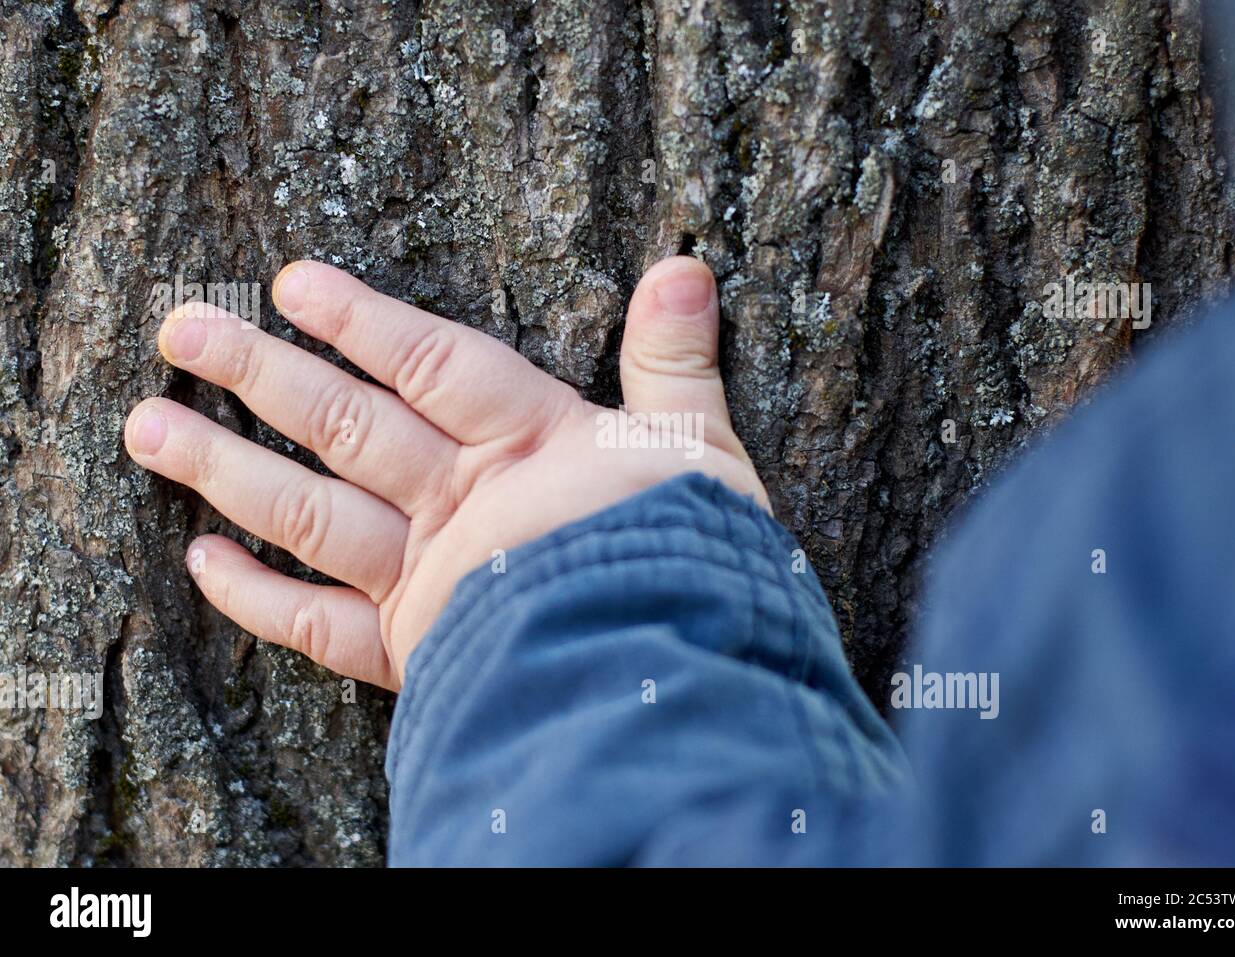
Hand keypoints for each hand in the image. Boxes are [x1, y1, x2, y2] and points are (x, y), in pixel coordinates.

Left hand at [125, 257, 767, 688]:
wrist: (675, 676)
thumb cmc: (694, 560)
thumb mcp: (701, 449)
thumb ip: (676, 364)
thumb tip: (684, 268)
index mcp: (527, 443)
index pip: (428, 363)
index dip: (360, 320)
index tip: (290, 283)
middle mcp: (460, 501)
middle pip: (346, 426)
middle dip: (261, 374)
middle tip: (182, 329)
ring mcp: (427, 577)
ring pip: (311, 513)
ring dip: (227, 469)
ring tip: (149, 428)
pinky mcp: (415, 653)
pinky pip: (317, 625)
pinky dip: (255, 597)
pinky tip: (201, 563)